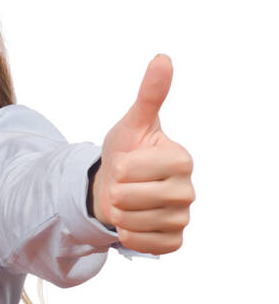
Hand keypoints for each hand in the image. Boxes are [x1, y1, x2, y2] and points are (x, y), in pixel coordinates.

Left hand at [90, 54, 194, 253]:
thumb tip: (162, 59)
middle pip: (128, 198)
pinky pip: (143, 245)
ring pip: (132, 222)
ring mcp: (183, 217)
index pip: (129, 170)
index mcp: (182, 159)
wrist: (116, 187)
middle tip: (123, 185)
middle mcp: (188, 190)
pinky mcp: (173, 241)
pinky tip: (132, 221)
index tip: (125, 162)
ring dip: (119, 213)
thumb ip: (149, 95)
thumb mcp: (132, 123)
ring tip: (127, 202)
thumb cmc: (126, 152)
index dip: (116, 167)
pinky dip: (128, 235)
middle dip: (115, 191)